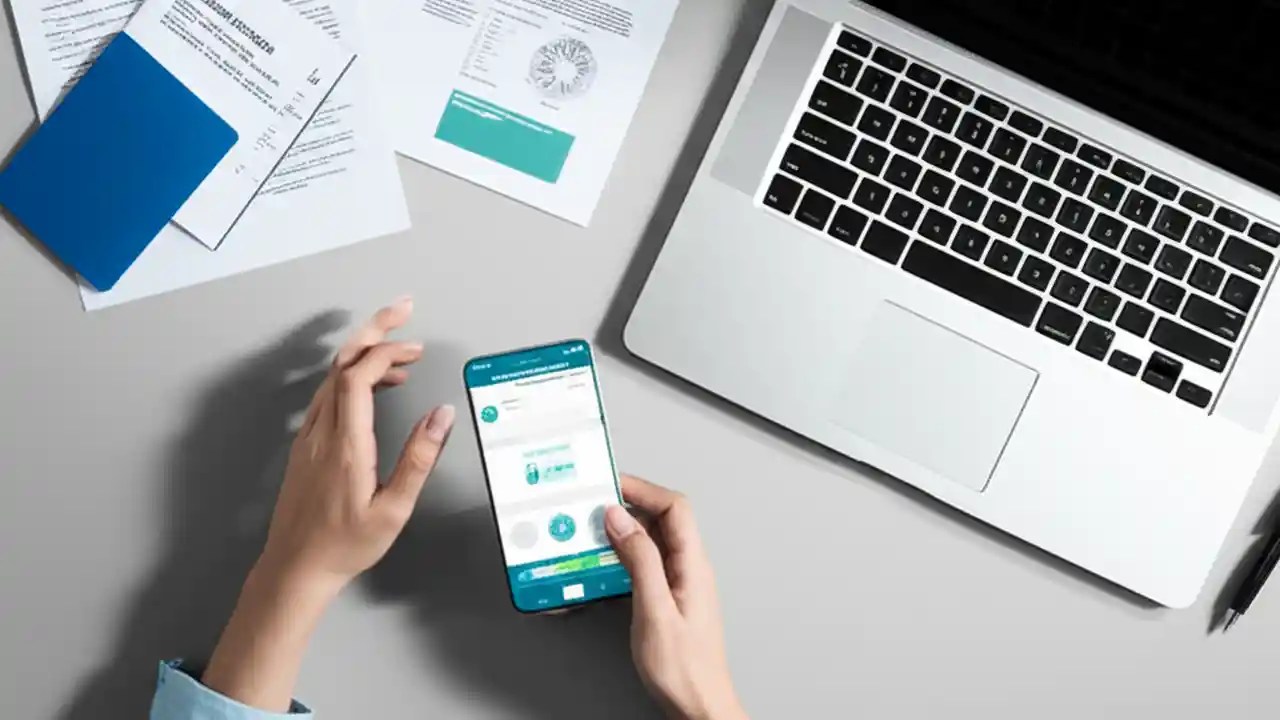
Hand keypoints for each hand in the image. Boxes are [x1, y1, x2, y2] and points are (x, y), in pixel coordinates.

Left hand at [258, 296, 454, 589]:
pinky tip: (374, 389)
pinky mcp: (305, 446)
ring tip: (402, 356)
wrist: (295, 569)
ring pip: (333, 377)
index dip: (386, 351)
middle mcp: (322, 433)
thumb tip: (442, 416)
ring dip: (366, 354)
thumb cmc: (345, 546)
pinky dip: (353, 378)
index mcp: (346, 445)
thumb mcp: (394, 509)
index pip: (359, 376)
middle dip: (374, 330)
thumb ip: (419, 458)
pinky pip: (328, 395)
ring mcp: (308, 437)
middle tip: (403, 310)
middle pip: (342, 362)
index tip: (415, 347)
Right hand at [606, 476, 746, 719]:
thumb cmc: (685, 669)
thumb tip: (621, 520)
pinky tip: (605, 565)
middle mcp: (690, 568)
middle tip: (596, 503)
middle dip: (629, 505)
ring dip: (624, 532)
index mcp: (693, 564)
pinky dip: (624, 556)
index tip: (612, 484)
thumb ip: (639, 561)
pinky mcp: (669, 598)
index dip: (644, 489)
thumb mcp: (655, 610)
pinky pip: (647, 563)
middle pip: (663, 519)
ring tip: (594, 532)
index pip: (674, 508)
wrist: (699, 705)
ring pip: (653, 541)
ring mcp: (680, 582)